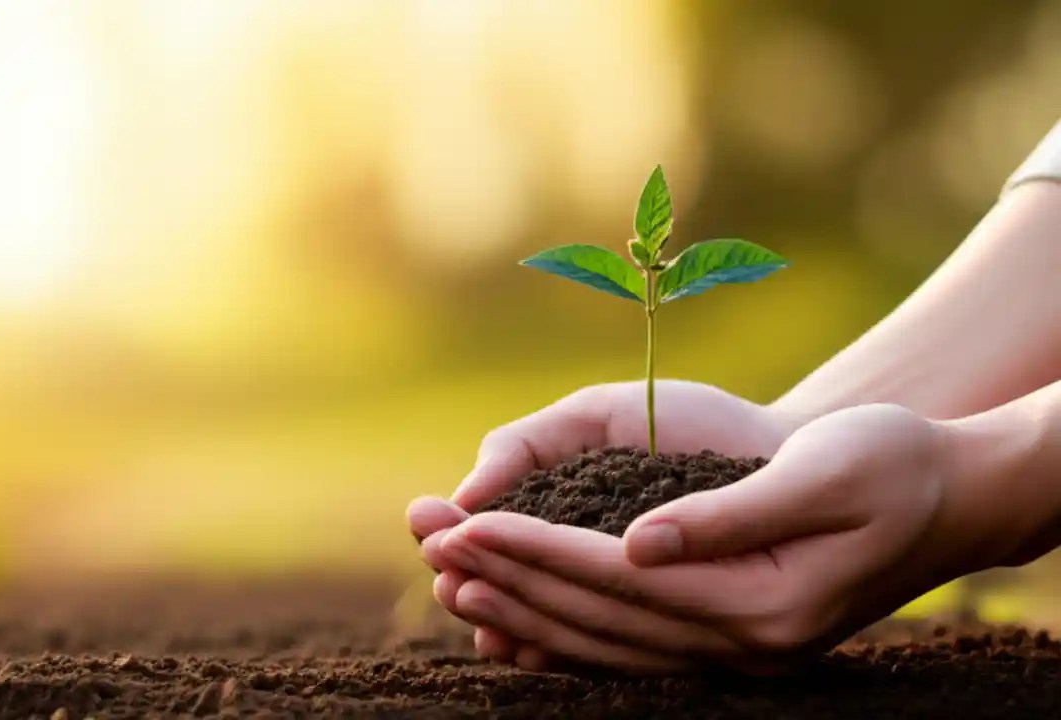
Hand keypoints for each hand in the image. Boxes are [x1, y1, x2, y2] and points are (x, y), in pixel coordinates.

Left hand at [423, 404, 1001, 673]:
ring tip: (453, 588)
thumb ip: (726, 516)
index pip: (618, 577)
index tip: (465, 522)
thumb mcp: (823, 473)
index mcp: (763, 603)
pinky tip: (518, 622)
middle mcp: (744, 645)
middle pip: (598, 616)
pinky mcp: (729, 641)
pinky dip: (566, 637)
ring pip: (605, 644)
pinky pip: (629, 650)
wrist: (947, 498)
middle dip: (508, 579)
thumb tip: (636, 546)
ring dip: (523, 613)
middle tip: (432, 548)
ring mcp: (736, 654)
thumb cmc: (891, 465)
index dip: (534, 548)